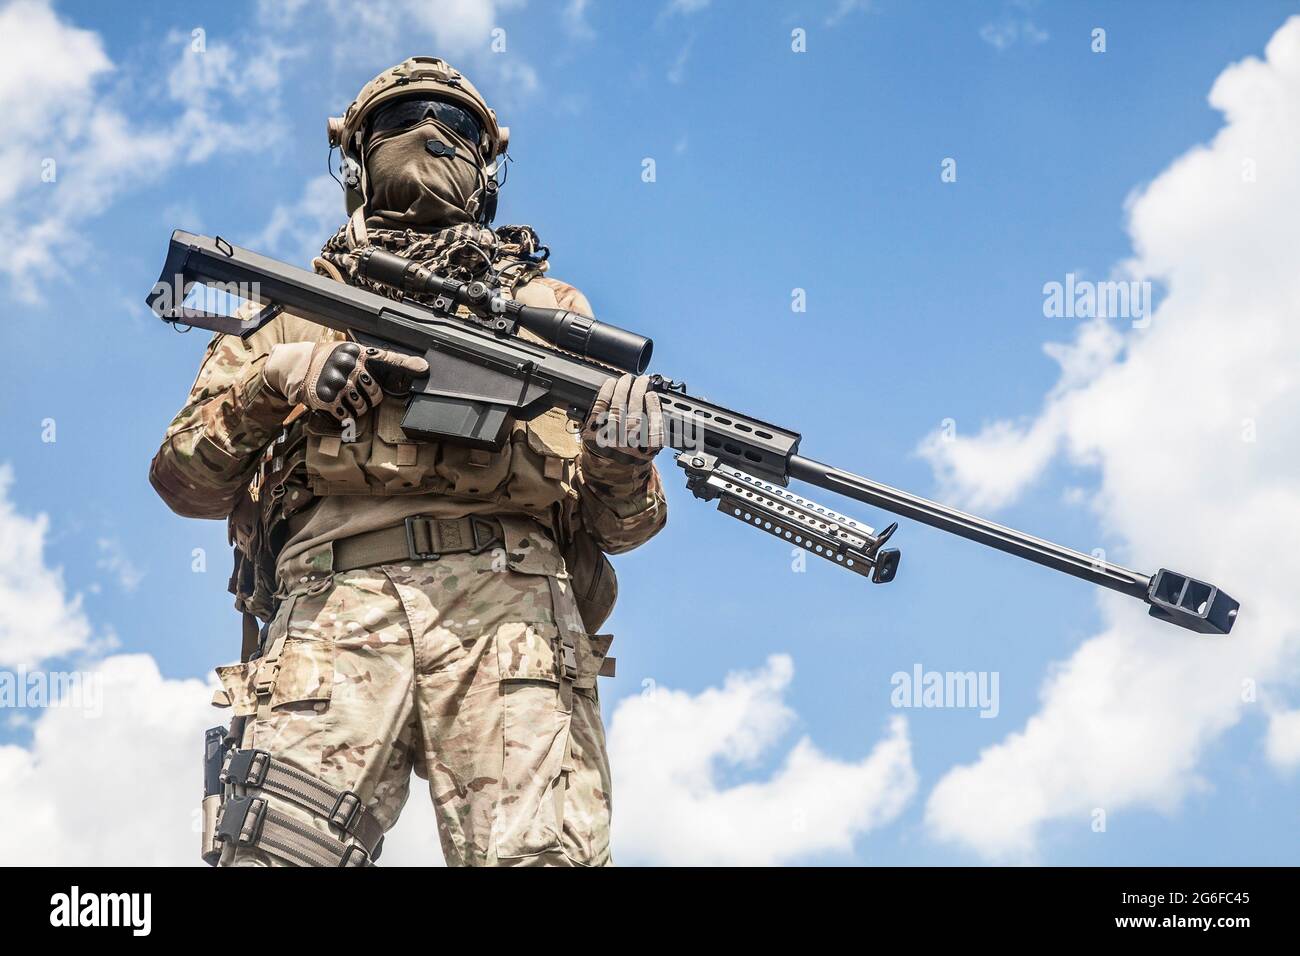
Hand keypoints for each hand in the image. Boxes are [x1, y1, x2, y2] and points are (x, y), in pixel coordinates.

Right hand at [264, 341, 427, 421]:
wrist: (299, 366)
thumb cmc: (332, 361)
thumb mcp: (352, 354)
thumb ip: (378, 361)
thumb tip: (415, 366)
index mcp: (357, 352)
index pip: (387, 358)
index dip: (406, 364)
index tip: (423, 368)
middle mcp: (347, 364)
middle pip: (375, 391)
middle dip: (371, 397)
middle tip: (360, 392)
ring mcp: (335, 381)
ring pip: (362, 406)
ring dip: (358, 407)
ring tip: (347, 397)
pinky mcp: (325, 398)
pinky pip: (346, 414)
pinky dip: (345, 414)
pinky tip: (338, 404)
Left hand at [581, 373, 663, 463]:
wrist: (608, 467)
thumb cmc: (633, 450)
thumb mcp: (650, 445)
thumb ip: (655, 425)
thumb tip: (653, 397)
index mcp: (646, 451)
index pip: (653, 427)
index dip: (653, 407)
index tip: (652, 394)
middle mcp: (627, 447)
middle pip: (634, 415)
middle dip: (638, 392)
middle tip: (642, 380)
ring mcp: (608, 439)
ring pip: (617, 409)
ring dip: (623, 389)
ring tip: (628, 379)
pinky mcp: (593, 432)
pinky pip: (600, 407)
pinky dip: (606, 392)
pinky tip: (612, 383)